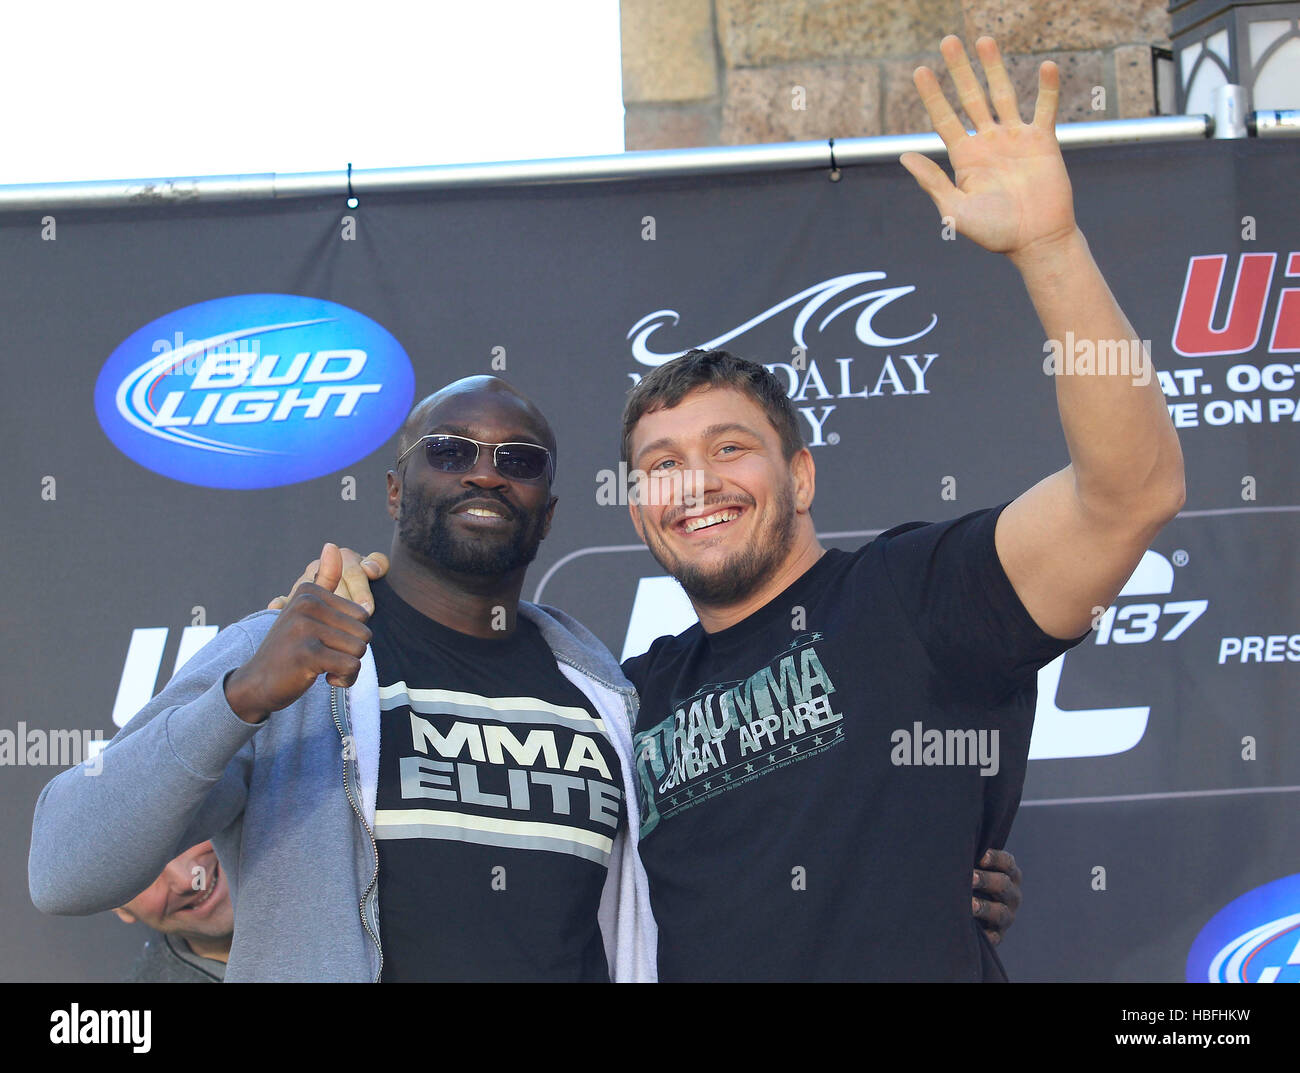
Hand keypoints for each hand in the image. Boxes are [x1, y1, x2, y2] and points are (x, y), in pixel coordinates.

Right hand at [227, 543, 372, 723]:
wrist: (256, 683)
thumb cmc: (289, 648)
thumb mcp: (305, 611)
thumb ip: (324, 581)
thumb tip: (333, 546)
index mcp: (308, 592)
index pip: (362, 614)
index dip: (351, 635)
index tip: (326, 641)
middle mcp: (305, 604)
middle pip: (364, 633)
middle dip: (351, 652)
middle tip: (326, 658)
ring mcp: (304, 628)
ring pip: (359, 650)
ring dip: (348, 668)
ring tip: (325, 668)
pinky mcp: (307, 654)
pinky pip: (350, 666)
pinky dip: (344, 679)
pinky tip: (326, 679)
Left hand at [900, 35, 1077, 263]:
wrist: (1036, 241)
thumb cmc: (995, 233)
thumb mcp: (954, 210)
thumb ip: (932, 182)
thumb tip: (904, 156)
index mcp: (965, 158)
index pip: (944, 118)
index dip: (932, 94)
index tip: (920, 70)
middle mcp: (988, 142)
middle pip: (970, 98)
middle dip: (959, 70)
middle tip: (948, 41)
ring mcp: (1015, 138)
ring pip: (1002, 94)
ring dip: (994, 67)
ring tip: (983, 39)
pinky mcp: (1043, 142)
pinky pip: (1045, 109)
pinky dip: (1047, 88)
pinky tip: (1045, 66)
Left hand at [972, 847, 1022, 944]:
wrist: (968, 913)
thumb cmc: (966, 879)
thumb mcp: (972, 867)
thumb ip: (968, 857)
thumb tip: (950, 842)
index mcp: (1009, 875)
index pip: (1007, 863)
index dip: (996, 859)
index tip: (981, 857)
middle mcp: (1012, 895)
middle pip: (1003, 885)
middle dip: (986, 880)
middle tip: (970, 877)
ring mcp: (1006, 916)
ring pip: (1000, 912)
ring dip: (985, 907)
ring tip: (970, 904)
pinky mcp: (997, 935)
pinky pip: (994, 936)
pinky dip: (985, 934)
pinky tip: (970, 928)